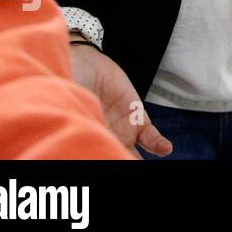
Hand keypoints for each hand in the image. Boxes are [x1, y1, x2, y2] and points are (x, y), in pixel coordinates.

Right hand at [69, 43, 172, 157]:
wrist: (84, 63)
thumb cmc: (67, 87)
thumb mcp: (66, 106)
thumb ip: (74, 121)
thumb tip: (72, 139)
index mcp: (83, 141)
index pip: (96, 159)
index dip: (102, 160)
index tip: (106, 160)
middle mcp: (102, 140)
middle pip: (114, 158)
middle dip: (120, 162)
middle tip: (130, 165)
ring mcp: (121, 132)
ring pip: (133, 155)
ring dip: (140, 162)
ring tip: (149, 168)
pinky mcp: (137, 119)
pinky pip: (150, 137)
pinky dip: (158, 144)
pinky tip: (165, 149)